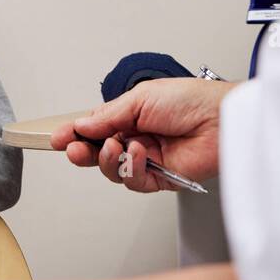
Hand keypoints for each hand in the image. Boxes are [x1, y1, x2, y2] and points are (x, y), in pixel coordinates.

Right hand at [51, 77, 235, 191]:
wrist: (221, 119)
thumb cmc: (191, 99)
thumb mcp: (140, 98)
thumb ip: (107, 116)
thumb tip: (81, 125)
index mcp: (133, 114)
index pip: (96, 127)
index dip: (76, 133)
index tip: (57, 137)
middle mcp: (138, 137)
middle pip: (99, 152)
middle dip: (83, 151)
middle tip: (72, 149)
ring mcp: (149, 159)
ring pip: (113, 170)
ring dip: (107, 159)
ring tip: (115, 145)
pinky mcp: (161, 178)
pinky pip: (134, 181)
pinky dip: (131, 168)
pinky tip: (138, 153)